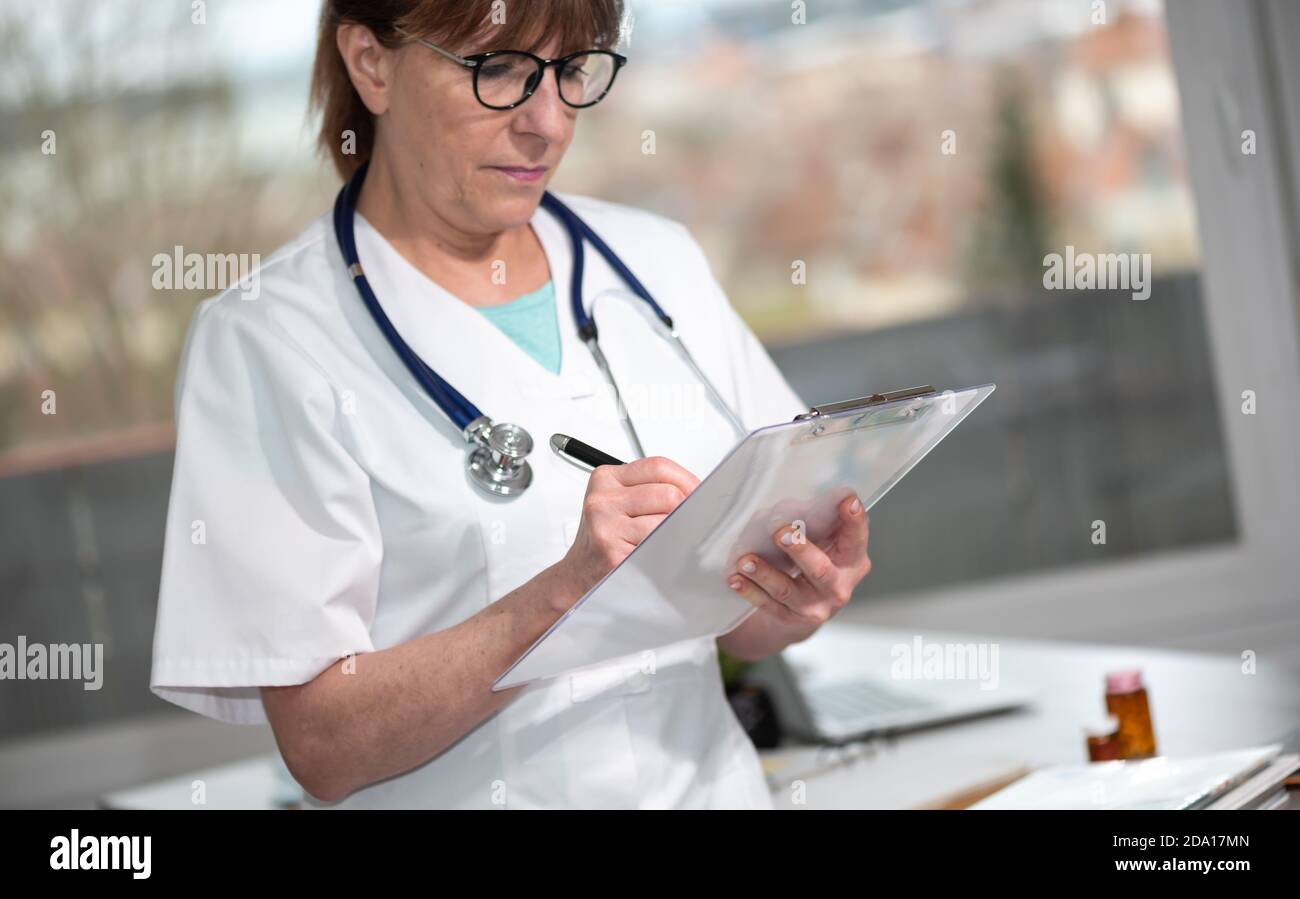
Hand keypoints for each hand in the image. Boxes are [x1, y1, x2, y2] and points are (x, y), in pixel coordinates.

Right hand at [556, 456, 699, 608]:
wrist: (578, 573)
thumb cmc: (604, 535)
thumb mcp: (617, 500)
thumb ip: (650, 488)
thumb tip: (696, 491)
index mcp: (605, 478)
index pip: (659, 467)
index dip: (686, 480)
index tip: (696, 494)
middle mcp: (602, 500)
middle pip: (669, 495)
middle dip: (683, 510)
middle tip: (683, 522)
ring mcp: (607, 527)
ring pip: (668, 522)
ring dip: (674, 533)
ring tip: (663, 540)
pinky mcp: (614, 554)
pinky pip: (659, 547)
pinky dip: (666, 551)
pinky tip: (655, 554)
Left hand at [725, 494, 871, 628]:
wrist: (804, 608)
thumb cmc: (814, 560)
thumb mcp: (824, 541)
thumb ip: (817, 523)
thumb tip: (789, 508)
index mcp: (852, 560)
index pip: (856, 538)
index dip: (854, 520)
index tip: (848, 500)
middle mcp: (838, 585)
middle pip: (820, 570)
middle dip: (800, 550)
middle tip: (781, 532)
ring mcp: (815, 606)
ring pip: (787, 590)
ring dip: (765, 574)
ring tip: (746, 561)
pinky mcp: (790, 618)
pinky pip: (767, 604)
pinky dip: (750, 590)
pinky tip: (736, 578)